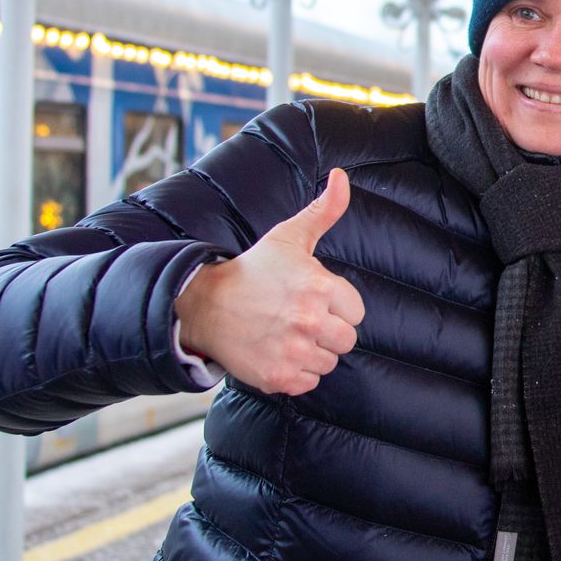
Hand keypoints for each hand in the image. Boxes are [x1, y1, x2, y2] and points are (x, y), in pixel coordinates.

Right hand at [175, 169, 364, 395]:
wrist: (205, 304)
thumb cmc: (254, 270)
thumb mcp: (290, 237)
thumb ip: (324, 210)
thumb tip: (341, 177)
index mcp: (321, 289)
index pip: (356, 312)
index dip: (336, 306)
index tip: (312, 299)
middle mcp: (310, 322)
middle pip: (346, 340)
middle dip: (327, 331)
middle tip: (298, 318)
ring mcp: (293, 352)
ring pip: (328, 362)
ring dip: (312, 352)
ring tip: (285, 332)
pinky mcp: (278, 377)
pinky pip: (308, 382)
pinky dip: (295, 372)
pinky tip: (276, 351)